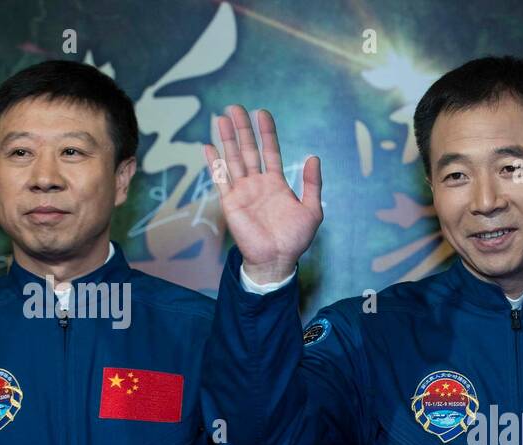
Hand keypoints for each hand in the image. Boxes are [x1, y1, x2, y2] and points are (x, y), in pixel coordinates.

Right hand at [203, 105, 322, 284]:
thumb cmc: (295, 239)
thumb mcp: (312, 210)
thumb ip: (313, 184)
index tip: (262, 113)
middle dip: (242, 129)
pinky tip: (207, 146)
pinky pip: (221, 179)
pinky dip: (214, 163)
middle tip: (236, 107)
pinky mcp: (230, 203)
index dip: (266, 132)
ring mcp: (242, 192)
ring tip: (221, 117)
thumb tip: (314, 157)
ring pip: (233, 159)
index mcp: (276, 184)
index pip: (269, 151)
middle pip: (248, 150)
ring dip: (227, 139)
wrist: (277, 260)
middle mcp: (257, 184)